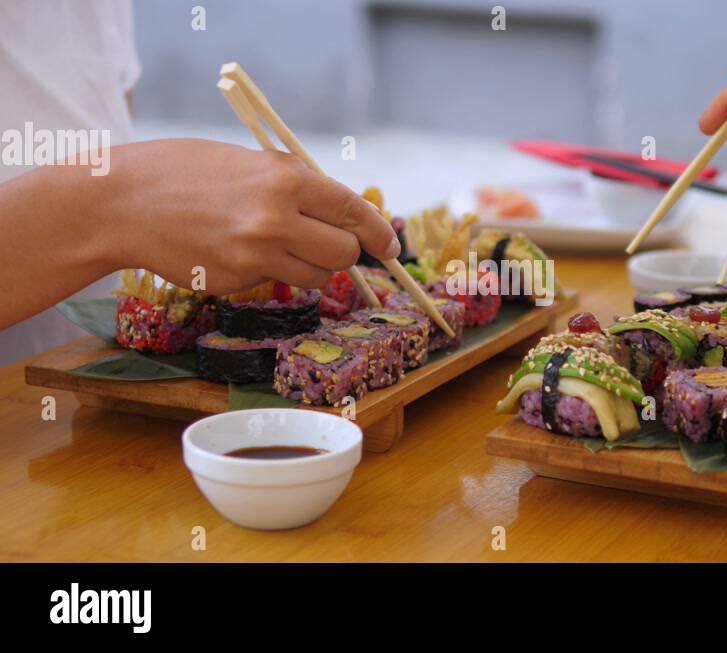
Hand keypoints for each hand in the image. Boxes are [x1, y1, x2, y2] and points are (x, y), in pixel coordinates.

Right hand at [106, 139, 398, 293]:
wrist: (124, 201)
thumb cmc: (187, 171)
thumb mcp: (252, 162)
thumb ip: (300, 186)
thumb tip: (347, 213)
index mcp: (286, 180)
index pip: (355, 213)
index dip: (379, 233)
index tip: (389, 246)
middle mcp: (277, 220)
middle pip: (344, 253)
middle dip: (344, 251)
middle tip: (327, 241)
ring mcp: (256, 257)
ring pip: (316, 277)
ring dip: (310, 265)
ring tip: (277, 242)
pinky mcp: (236, 282)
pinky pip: (277, 284)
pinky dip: (273, 272)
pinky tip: (239, 249)